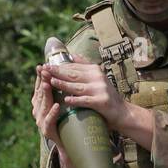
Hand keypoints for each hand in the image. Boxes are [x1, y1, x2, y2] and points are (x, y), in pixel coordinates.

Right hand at [31, 65, 82, 167]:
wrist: (70, 144)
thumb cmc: (68, 120)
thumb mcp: (65, 103)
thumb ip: (63, 90)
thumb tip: (67, 72)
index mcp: (42, 103)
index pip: (40, 87)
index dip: (41, 76)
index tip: (43, 65)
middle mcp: (39, 111)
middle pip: (39, 94)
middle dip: (42, 81)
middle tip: (44, 71)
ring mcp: (41, 121)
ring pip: (42, 105)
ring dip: (45, 94)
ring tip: (48, 84)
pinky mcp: (47, 131)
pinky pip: (49, 121)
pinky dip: (52, 113)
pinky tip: (56, 106)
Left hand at [40, 57, 154, 149]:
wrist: (123, 113)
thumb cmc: (107, 97)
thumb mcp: (98, 78)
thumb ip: (85, 67)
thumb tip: (72, 54)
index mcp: (95, 70)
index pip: (74, 66)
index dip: (59, 66)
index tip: (46, 65)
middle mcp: (98, 77)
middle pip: (73, 74)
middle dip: (57, 72)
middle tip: (44, 70)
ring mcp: (100, 90)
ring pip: (77, 86)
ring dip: (63, 84)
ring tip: (51, 82)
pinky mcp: (101, 102)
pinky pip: (85, 100)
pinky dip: (75, 100)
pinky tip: (66, 100)